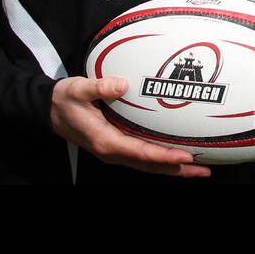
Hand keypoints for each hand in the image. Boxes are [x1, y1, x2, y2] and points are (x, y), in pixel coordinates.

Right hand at [50, 76, 210, 177]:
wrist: (50, 110)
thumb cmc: (65, 100)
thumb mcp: (77, 90)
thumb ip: (99, 87)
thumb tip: (122, 83)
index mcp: (106, 141)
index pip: (141, 152)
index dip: (164, 156)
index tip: (186, 156)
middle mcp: (112, 151)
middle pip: (150, 165)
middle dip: (177, 169)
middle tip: (204, 169)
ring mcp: (115, 150)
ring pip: (148, 164)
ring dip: (173, 168)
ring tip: (198, 168)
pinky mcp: (117, 145)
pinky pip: (143, 157)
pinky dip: (162, 159)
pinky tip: (177, 155)